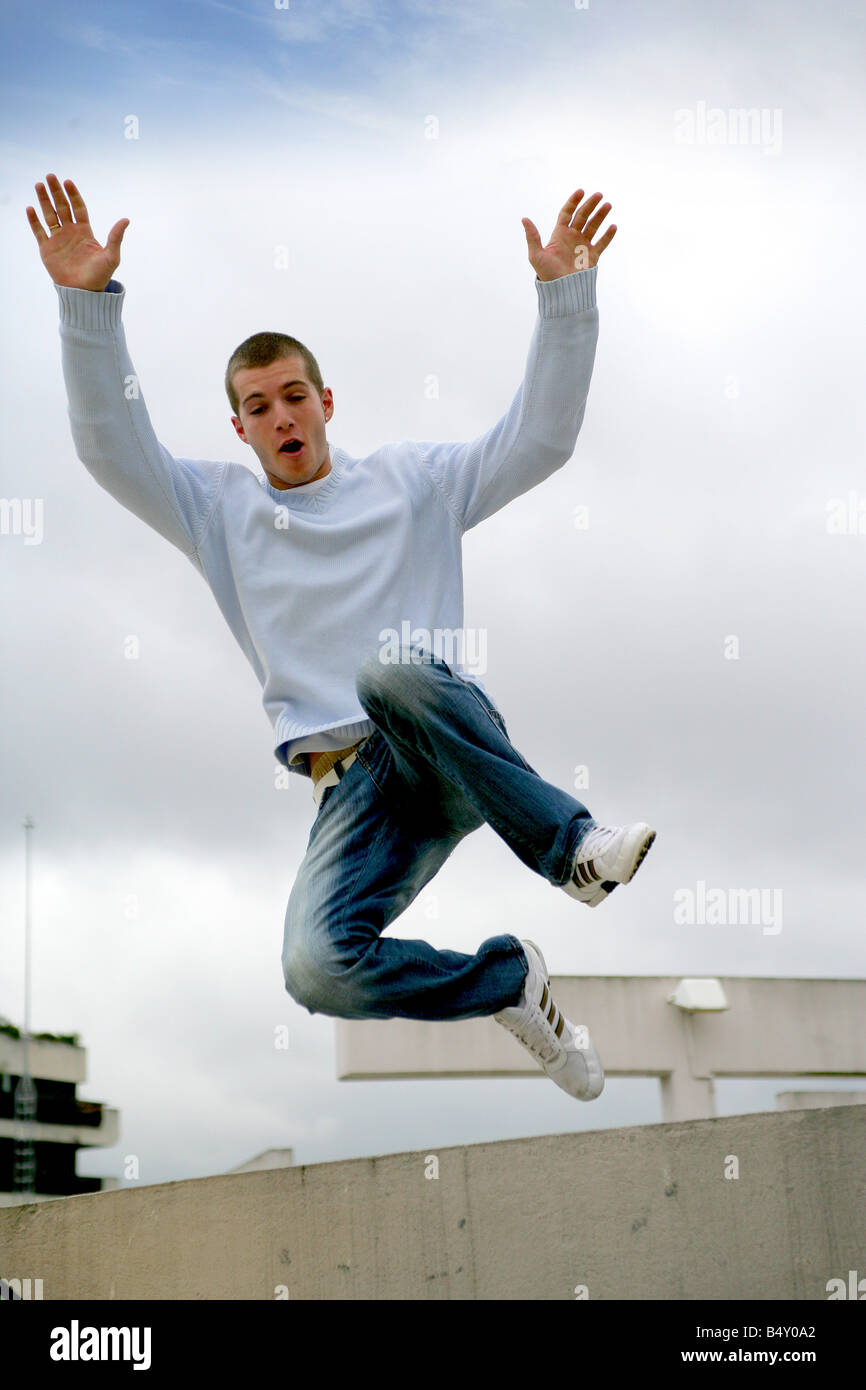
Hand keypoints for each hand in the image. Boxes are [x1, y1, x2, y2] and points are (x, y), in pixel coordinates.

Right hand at [25, 174, 128, 290]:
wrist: (84, 293)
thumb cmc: (100, 276)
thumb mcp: (111, 256)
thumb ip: (116, 237)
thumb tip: (126, 219)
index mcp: (85, 231)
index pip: (78, 208)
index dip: (73, 195)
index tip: (68, 182)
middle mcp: (70, 232)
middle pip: (62, 207)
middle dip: (56, 192)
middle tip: (50, 176)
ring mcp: (58, 240)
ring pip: (49, 215)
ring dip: (44, 200)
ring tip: (39, 185)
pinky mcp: (47, 249)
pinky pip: (39, 231)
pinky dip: (34, 221)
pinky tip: (30, 208)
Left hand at [522, 189, 615, 280]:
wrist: (561, 291)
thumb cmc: (547, 274)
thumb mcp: (536, 255)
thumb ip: (532, 236)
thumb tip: (524, 219)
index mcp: (559, 234)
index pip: (567, 212)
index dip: (573, 201)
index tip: (581, 191)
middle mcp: (572, 237)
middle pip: (583, 216)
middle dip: (590, 205)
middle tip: (599, 195)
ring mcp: (583, 246)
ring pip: (594, 226)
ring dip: (601, 215)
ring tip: (608, 205)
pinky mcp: (592, 256)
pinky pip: (602, 243)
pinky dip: (608, 235)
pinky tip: (613, 226)